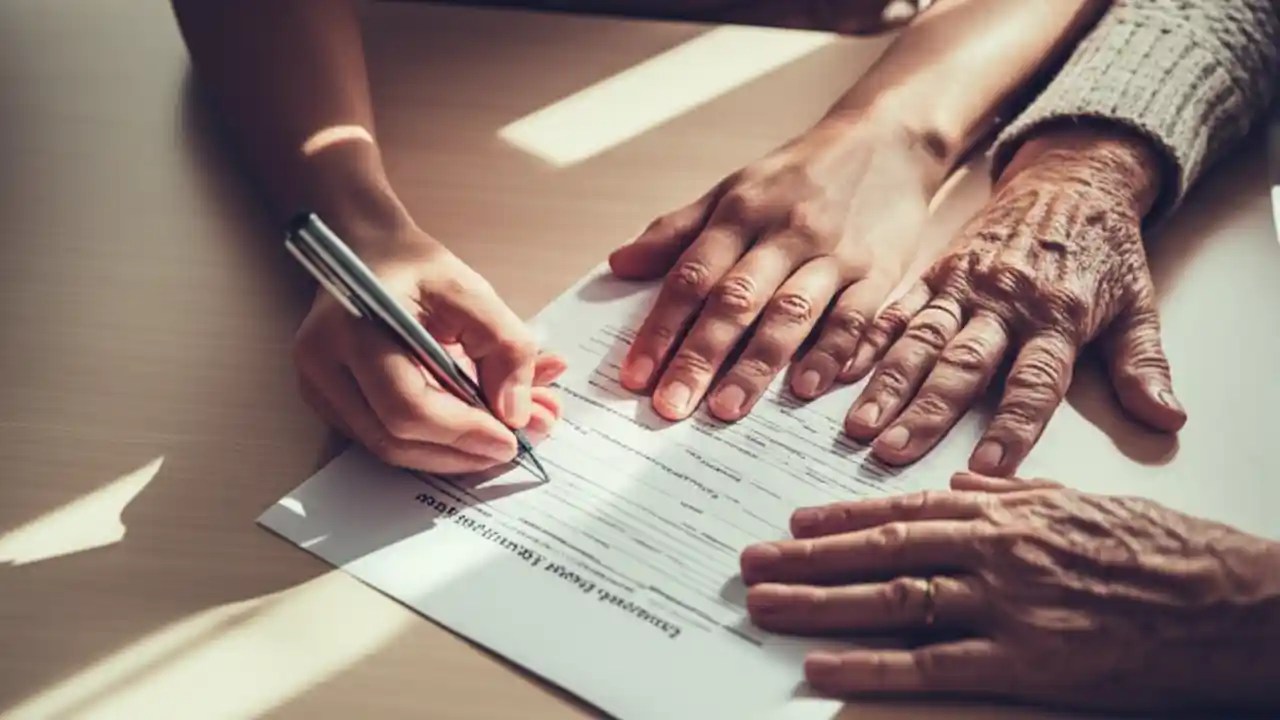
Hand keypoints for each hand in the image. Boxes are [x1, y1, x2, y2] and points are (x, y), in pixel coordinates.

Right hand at [292, 226, 563, 472]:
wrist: (367, 254)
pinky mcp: (326, 401)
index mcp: (355, 327)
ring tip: (494, 441)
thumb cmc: (416, 269)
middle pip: (393, 438)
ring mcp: (317, 387)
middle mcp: (322, 364)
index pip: (406, 405)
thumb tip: (517, 413)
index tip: (509, 439)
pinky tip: (464, 433)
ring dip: (447, 455)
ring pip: (386, 448)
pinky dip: (428, 445)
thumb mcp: (470, 290)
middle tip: (510, 447)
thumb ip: (505, 346)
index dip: (461, 432)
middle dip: (458, 452)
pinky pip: (379, 439)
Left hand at [609, 120, 933, 421]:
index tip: (635, 376)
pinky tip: (808, 388)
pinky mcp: (879, 270)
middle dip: (699, 356)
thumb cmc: (801, 174)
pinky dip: (832, 352)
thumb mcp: (735, 188)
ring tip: (727, 409)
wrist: (889, 137)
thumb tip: (619, 265)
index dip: (660, 327)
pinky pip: (855, 316)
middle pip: (735, 300)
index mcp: (739, 213)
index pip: (691, 276)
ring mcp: (834, 253)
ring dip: (757, 364)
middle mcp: (784, 233)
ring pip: (791, 312)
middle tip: (671, 407)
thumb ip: (678, 230)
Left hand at [740, 473, 1279, 712]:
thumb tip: (959, 477)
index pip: (903, 509)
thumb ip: (1012, 489)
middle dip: (806, 558)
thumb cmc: (1161, 549)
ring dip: (818, 604)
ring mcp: (1005, 604)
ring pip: (890, 600)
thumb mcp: (1082, 501)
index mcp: (1006, 509)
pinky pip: (930, 663)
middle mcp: (993, 548)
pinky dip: (872, 665)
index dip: (840, 516)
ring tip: (764, 607)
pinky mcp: (1024, 659)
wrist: (1230, 602)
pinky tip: (824, 667)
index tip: (792, 522)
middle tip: (750, 564)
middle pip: (879, 551)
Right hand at [843, 126, 1184, 473]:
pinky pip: (900, 306)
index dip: (1011, 427)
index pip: (1033, 383)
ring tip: (860, 425)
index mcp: (1058, 318)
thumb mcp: (1137, 303)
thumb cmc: (1102, 249)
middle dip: (926, 412)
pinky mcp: (938, 270)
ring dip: (888, 385)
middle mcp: (1006, 303)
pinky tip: (842, 368)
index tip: (987, 470)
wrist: (1072, 177)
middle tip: (894, 453)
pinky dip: (870, 337)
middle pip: (963, 365)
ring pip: (921, 340)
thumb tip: (1167, 419)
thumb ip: (1145, 365)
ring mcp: (965, 285)